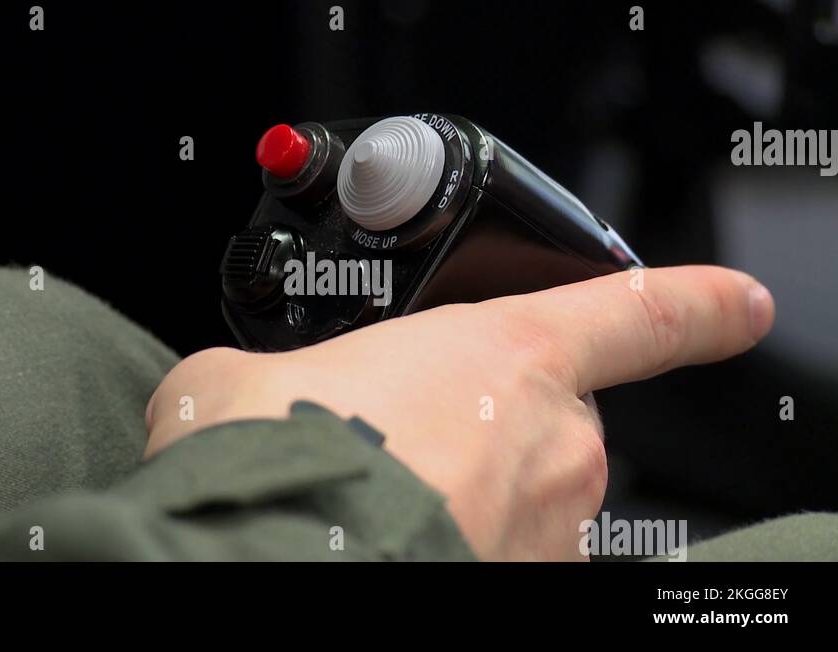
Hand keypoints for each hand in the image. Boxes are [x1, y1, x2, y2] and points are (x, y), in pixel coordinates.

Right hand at [145, 266, 773, 559]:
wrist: (269, 557)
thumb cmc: (278, 461)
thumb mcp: (248, 379)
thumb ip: (274, 372)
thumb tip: (240, 392)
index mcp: (505, 356)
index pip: (637, 313)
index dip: (695, 301)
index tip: (738, 302)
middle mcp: (553, 448)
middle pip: (552, 423)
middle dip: (487, 424)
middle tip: (399, 440)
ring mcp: (548, 536)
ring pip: (527, 501)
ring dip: (466, 495)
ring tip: (381, 502)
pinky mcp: (528, 595)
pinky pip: (505, 556)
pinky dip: (460, 547)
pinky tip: (394, 544)